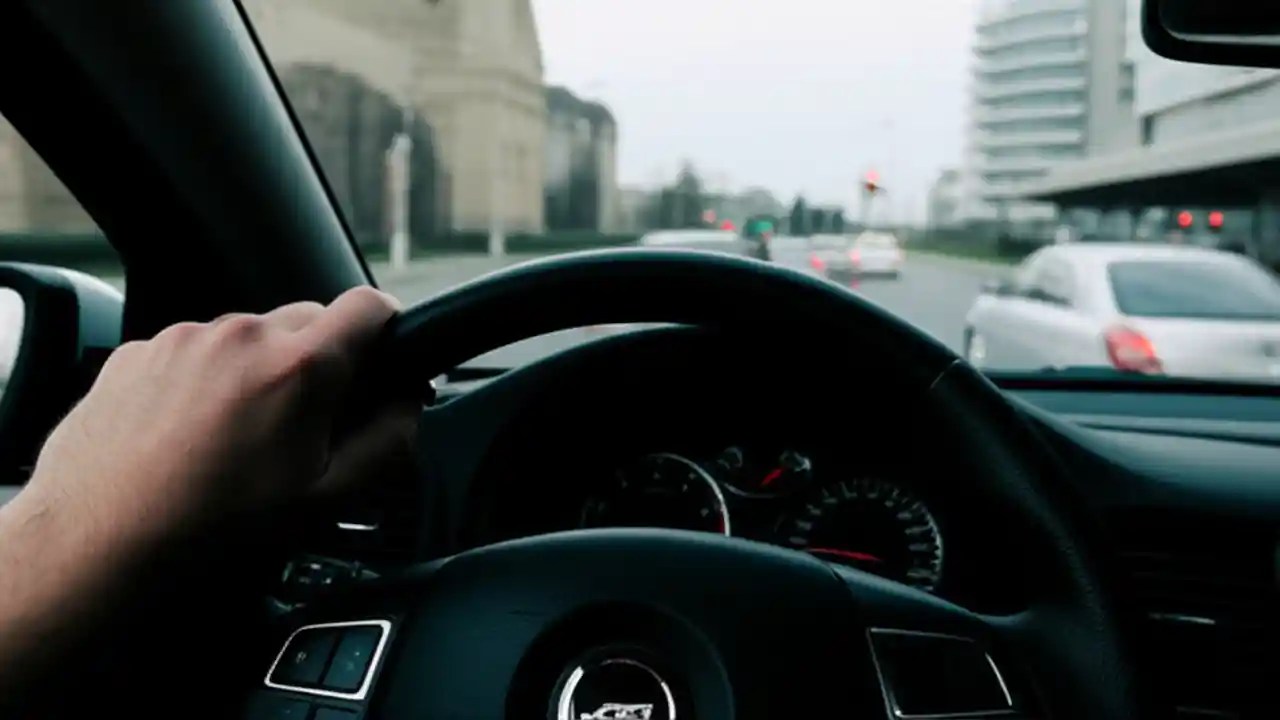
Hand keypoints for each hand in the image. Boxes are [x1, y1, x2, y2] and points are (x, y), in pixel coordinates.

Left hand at [24, 286, 416, 538]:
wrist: (100, 538)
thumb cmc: (213, 526)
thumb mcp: (327, 499)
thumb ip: (388, 442)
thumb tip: (408, 405)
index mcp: (300, 367)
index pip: (369, 305)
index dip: (386, 328)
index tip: (382, 354)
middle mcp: (244, 335)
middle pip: (308, 322)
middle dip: (317, 364)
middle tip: (302, 425)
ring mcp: (186, 338)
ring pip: (250, 337)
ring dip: (257, 373)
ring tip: (235, 440)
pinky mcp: (142, 350)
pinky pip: (195, 351)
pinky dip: (205, 382)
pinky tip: (190, 436)